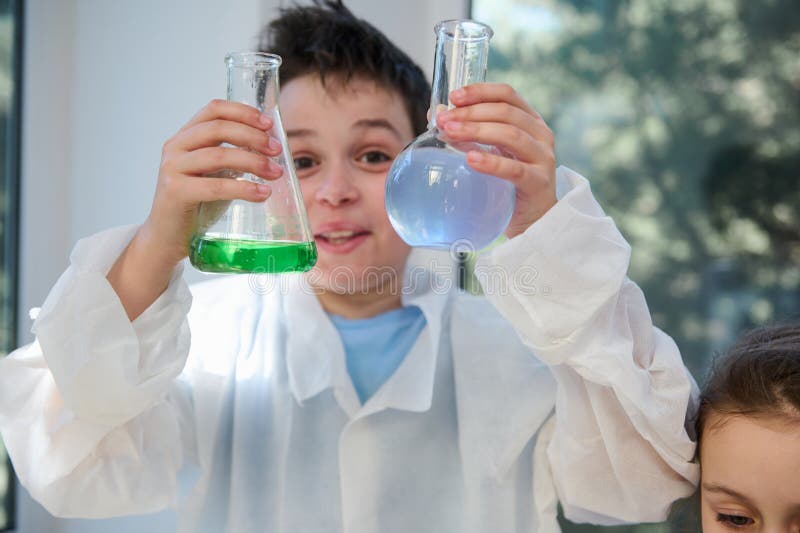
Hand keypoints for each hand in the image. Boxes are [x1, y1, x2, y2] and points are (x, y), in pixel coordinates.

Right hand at [142, 99, 283, 265]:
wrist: (168, 237)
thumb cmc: (197, 204)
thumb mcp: (217, 174)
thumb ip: (234, 158)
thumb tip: (272, 148)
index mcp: (185, 137)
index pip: (214, 110)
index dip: (243, 112)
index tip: (269, 124)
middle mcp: (175, 147)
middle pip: (218, 128)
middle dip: (252, 136)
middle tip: (277, 150)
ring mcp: (172, 168)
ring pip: (218, 156)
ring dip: (253, 162)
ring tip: (276, 173)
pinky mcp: (175, 192)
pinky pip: (215, 186)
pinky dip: (243, 188)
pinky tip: (262, 194)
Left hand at [436, 83, 556, 238]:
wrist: (533, 221)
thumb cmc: (509, 183)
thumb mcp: (491, 152)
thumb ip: (468, 134)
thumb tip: (436, 115)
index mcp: (530, 121)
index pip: (507, 95)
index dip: (480, 91)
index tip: (454, 96)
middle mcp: (540, 135)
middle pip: (505, 112)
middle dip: (471, 113)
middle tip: (444, 120)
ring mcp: (543, 158)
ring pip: (510, 135)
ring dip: (477, 131)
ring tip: (450, 133)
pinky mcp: (539, 182)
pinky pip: (514, 169)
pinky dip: (491, 162)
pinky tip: (471, 159)